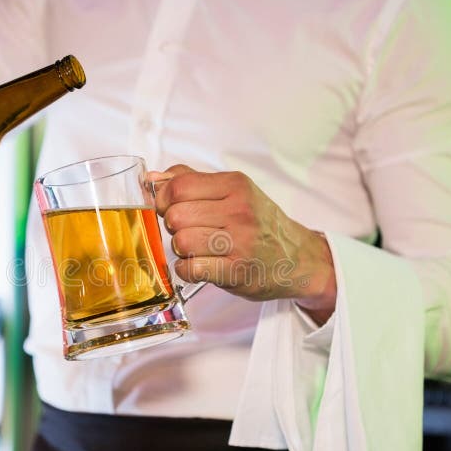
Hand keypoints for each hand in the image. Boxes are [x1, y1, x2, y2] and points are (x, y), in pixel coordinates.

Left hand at [152, 165, 335, 324]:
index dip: (164, 199)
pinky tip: (199, 266)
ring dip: (181, 249)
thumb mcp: (234, 192)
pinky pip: (191, 268)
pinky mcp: (237, 271)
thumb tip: (152, 179)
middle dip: (174, 226)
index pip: (179, 186)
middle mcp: (239, 210)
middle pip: (176, 215)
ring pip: (182, 242)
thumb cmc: (260, 225)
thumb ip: (191, 181)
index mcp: (235, 185)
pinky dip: (187, 270)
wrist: (298, 259)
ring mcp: (240, 242)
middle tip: (189, 230)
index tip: (170, 208)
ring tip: (198, 249)